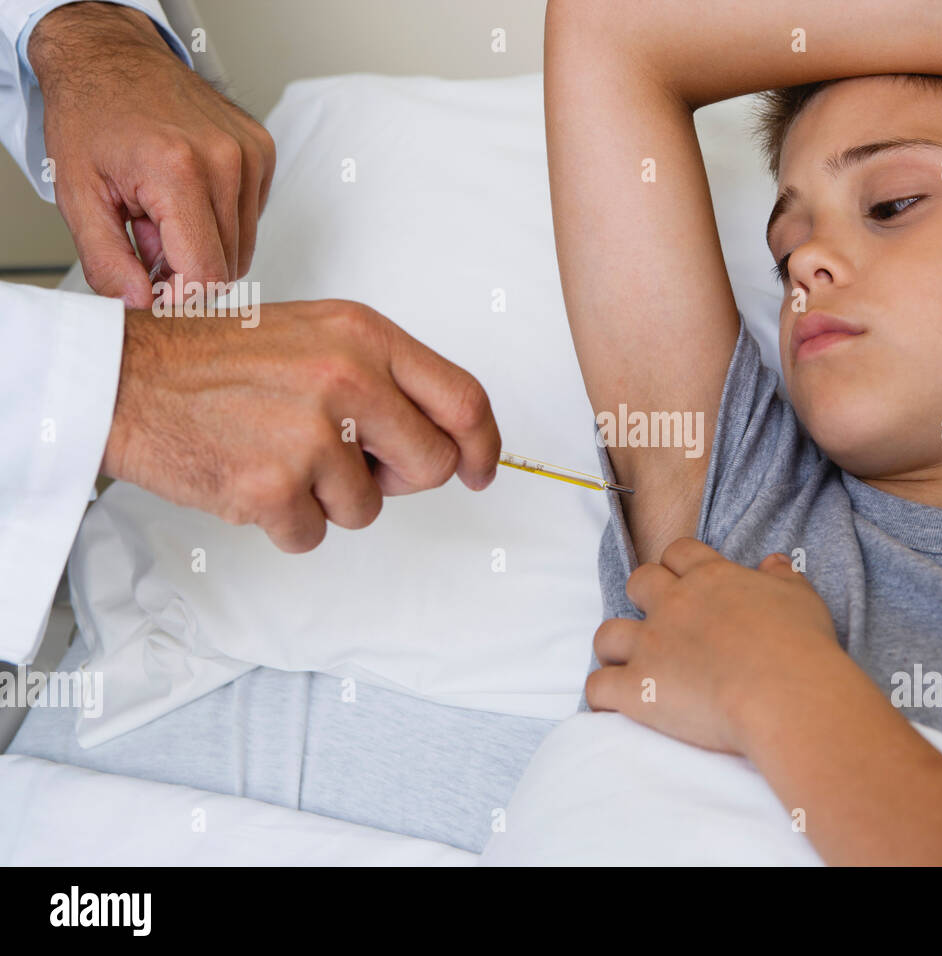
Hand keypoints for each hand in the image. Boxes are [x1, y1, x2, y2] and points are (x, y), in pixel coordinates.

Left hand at [28, 2, 274, 305]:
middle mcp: (225, 160)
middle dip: (186, 267)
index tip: (155, 290)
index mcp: (179, 171)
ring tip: (164, 213)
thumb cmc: (92, 117)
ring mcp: (250, 154)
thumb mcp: (78, 194)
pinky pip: (251, 216)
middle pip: (228, 266)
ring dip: (205, 244)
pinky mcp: (262, 151)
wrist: (111, 56)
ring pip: (243, 246)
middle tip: (146, 238)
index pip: (208, 275)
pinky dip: (221, 218)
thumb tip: (140, 305)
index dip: (181, 296)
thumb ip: (107, 259)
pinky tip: (188, 194)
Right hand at [103, 300, 500, 552]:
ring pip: (368, 508)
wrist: (127, 378)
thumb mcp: (317, 336)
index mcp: (365, 337)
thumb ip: (384, 378)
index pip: (463, 399)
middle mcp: (348, 379)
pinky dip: (284, 522)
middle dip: (398, 478)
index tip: (481, 469)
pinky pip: (312, 535)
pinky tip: (251, 477)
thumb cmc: (217, 358)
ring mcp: (311, 434)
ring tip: (279, 455)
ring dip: (329, 499)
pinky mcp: (273, 486)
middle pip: (430, 464)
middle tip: (350, 462)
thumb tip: (442, 438)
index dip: (483, 445)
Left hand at [587, 537, 843, 753]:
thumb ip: (782, 577)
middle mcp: (673, 605)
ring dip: (614, 646)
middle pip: (638, 583)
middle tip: (662, 622)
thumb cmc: (801, 647)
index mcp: (710, 578)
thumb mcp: (801, 600)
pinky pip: (598, 687)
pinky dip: (601, 696)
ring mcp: (650, 646)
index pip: (678, 553)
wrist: (785, 697)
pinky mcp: (637, 689)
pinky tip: (614, 706)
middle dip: (644, 598)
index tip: (687, 582)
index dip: (679, 566)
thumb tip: (774, 561)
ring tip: (628, 663)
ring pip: (607, 634)